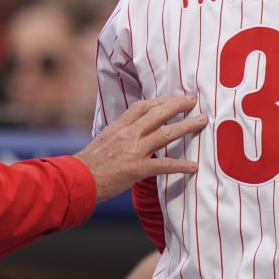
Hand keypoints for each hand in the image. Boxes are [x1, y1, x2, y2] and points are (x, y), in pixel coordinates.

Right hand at [75, 95, 206, 201]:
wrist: (76, 180)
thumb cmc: (87, 164)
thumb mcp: (101, 141)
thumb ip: (118, 135)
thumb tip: (130, 133)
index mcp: (118, 127)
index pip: (142, 106)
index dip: (160, 100)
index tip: (174, 97)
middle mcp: (128, 135)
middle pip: (157, 114)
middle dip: (178, 105)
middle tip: (193, 99)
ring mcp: (134, 151)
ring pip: (165, 134)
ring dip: (187, 126)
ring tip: (202, 121)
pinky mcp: (137, 169)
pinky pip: (164, 165)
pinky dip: (181, 165)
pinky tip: (194, 166)